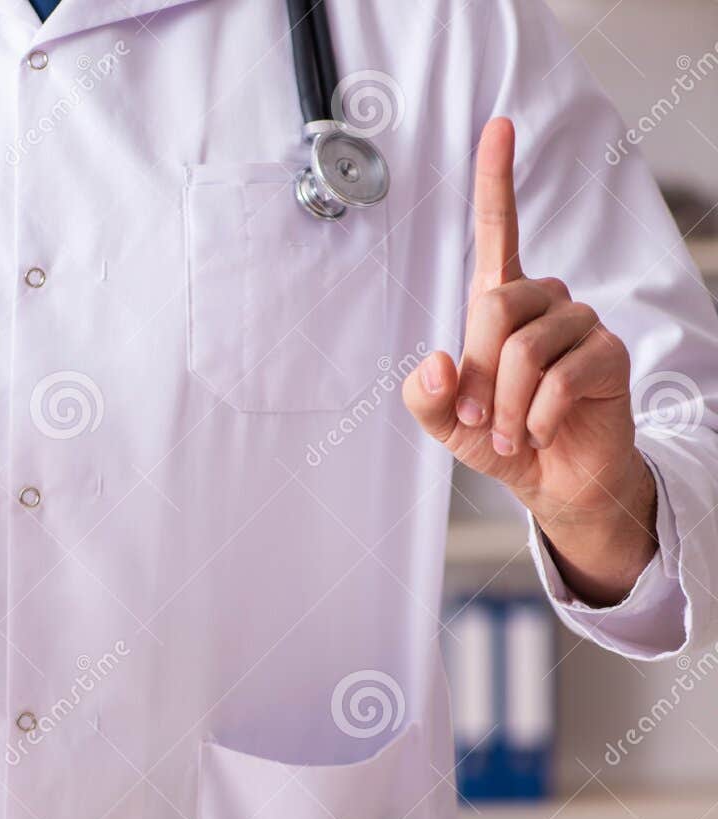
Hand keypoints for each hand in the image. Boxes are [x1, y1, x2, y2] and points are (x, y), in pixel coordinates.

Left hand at [403, 118, 655, 605]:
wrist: (555, 480)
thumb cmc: (499, 437)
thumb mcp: (442, 418)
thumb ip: (422, 394)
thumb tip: (432, 361)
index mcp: (502, 302)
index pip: (500, 229)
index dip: (496, 179)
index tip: (499, 126)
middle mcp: (546, 300)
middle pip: (493, 308)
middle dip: (475, 373)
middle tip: (476, 418)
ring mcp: (582, 323)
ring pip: (522, 349)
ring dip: (502, 405)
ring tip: (509, 433)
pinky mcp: (609, 355)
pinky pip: (556, 379)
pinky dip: (532, 418)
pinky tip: (537, 433)